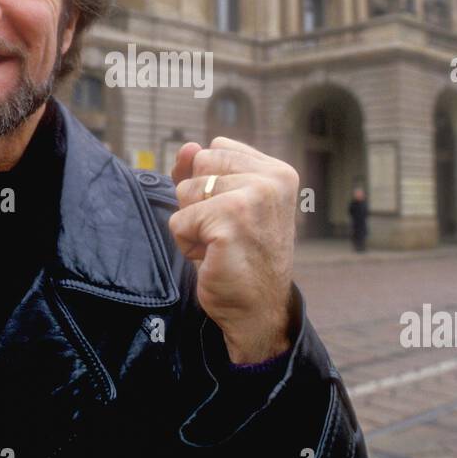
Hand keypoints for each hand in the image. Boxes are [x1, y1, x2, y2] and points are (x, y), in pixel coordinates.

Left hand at [169, 137, 297, 363]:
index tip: (233, 215)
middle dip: (198, 200)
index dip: (209, 182)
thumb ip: (204, 172)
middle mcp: (271, 179)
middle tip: (225, 232)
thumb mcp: (224, 204)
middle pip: (199, 164)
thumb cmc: (241, 257)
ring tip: (220, 245)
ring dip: (192, 223)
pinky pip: (179, 220)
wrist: (258, 310)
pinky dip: (186, 243)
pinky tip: (212, 258)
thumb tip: (187, 147)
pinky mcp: (230, 221)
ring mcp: (252, 198)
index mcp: (277, 171)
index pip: (216, 148)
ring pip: (186, 191)